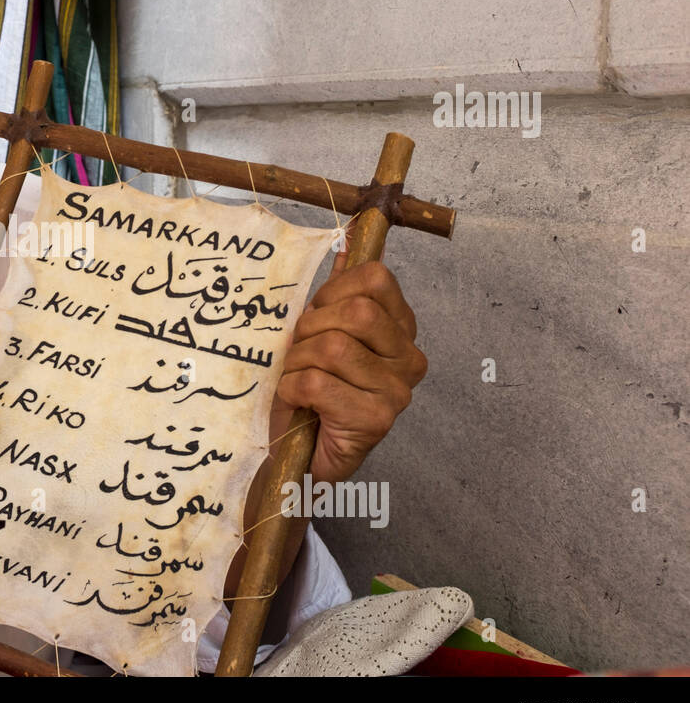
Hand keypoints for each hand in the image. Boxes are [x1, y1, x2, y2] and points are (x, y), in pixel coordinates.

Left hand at [271, 223, 426, 484]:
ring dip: (298, 362)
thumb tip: (349, 246)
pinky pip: (319, 383)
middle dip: (310, 328)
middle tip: (300, 353)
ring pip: (332, 347)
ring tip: (297, 381)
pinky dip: (293, 389)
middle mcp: (409, 359)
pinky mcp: (377, 420)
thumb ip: (339, 292)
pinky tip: (298, 403)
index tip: (316, 317)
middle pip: (356, 312)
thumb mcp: (319, 332)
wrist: (298, 456)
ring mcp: (398, 392)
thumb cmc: (308, 393)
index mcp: (400, 329)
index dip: (331, 292)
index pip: (374, 280)